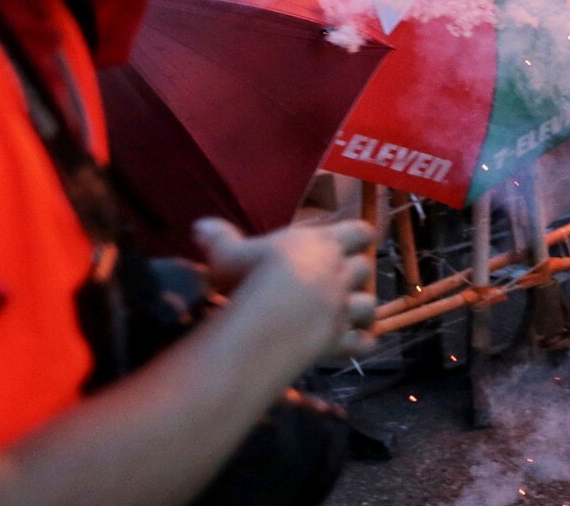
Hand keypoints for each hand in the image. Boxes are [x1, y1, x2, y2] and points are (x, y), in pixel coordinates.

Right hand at [195, 217, 376, 360]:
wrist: (271, 314)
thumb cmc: (252, 274)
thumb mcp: (229, 253)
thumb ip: (219, 238)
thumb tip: (200, 225)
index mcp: (322, 244)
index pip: (358, 231)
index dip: (359, 236)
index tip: (356, 239)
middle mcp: (339, 273)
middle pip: (364, 267)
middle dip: (356, 273)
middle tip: (341, 278)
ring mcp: (342, 307)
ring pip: (369, 305)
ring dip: (362, 310)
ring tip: (350, 314)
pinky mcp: (340, 338)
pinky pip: (362, 343)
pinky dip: (361, 344)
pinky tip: (355, 345)